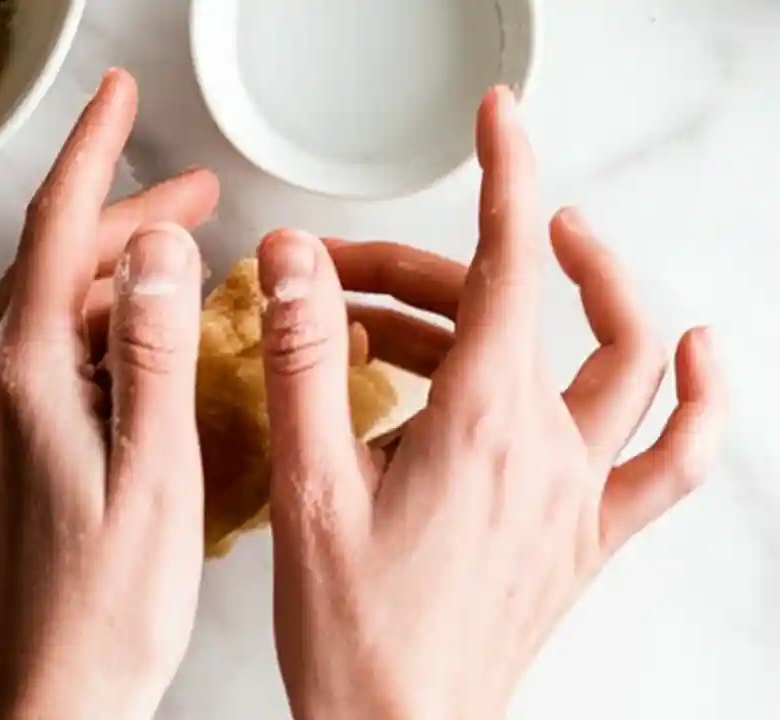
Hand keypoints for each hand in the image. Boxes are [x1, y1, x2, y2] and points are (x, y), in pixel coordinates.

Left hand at [0, 69, 218, 719]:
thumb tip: (161, 250)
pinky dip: (91, 330)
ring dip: (113, 276)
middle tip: (201, 198)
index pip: (57, 228)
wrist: (35, 704)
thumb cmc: (103, 611)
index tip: (119, 96)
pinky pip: (36, 357)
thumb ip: (157, 355)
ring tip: (185, 268)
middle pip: (51, 261)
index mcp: (23, 377)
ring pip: (44, 308)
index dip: (95, 152)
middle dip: (125, 217)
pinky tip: (141, 349)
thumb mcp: (156, 477)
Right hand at [259, 87, 725, 719]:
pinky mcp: (587, 536)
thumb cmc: (351, 630)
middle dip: (453, 262)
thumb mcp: (307, 485)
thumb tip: (296, 263)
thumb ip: (304, 362)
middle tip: (375, 269)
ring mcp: (578, 493)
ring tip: (553, 246)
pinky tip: (702, 354)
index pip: (507, 267)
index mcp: (480, 427)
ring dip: (603, 286)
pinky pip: (677, 461)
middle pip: (531, 307)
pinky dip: (704, 400)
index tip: (499, 122)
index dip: (504, 177)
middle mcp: (547, 450)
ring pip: (629, 361)